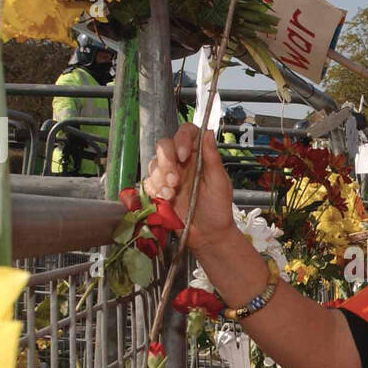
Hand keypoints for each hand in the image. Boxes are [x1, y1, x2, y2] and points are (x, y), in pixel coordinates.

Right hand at [144, 124, 235, 250]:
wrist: (208, 235)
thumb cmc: (218, 209)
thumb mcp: (219, 183)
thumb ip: (212, 157)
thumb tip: (207, 132)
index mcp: (198, 156)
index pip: (186, 133)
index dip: (181, 138)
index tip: (183, 155)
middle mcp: (182, 162)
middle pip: (164, 146)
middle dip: (166, 161)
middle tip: (175, 180)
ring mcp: (169, 176)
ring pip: (153, 163)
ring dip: (160, 178)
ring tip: (172, 194)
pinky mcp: (159, 190)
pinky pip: (148, 182)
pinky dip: (154, 189)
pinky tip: (166, 199)